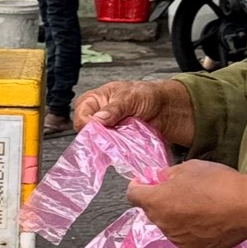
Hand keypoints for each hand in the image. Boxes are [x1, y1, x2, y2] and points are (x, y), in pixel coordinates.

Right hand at [74, 77, 195, 145]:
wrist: (165, 108)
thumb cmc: (146, 95)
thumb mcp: (130, 97)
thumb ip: (114, 109)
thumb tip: (97, 120)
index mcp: (92, 101)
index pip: (81, 117)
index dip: (89, 125)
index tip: (103, 128)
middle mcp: (95, 117)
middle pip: (86, 134)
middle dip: (100, 137)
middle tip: (115, 135)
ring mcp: (104, 132)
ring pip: (98, 144)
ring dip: (110, 145)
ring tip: (124, 139)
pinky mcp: (114, 144)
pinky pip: (110, 152)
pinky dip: (117, 151)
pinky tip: (125, 148)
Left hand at [125, 162, 246, 247]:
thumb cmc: (218, 183)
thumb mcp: (188, 167)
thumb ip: (168, 175)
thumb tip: (160, 180)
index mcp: (156, 201)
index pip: (133, 195)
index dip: (138, 186)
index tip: (146, 182)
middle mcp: (162, 223)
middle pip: (152, 211)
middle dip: (160, 201)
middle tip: (180, 191)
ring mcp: (177, 239)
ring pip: (169, 225)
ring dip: (176, 216)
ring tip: (199, 206)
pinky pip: (185, 237)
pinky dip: (190, 229)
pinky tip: (207, 220)